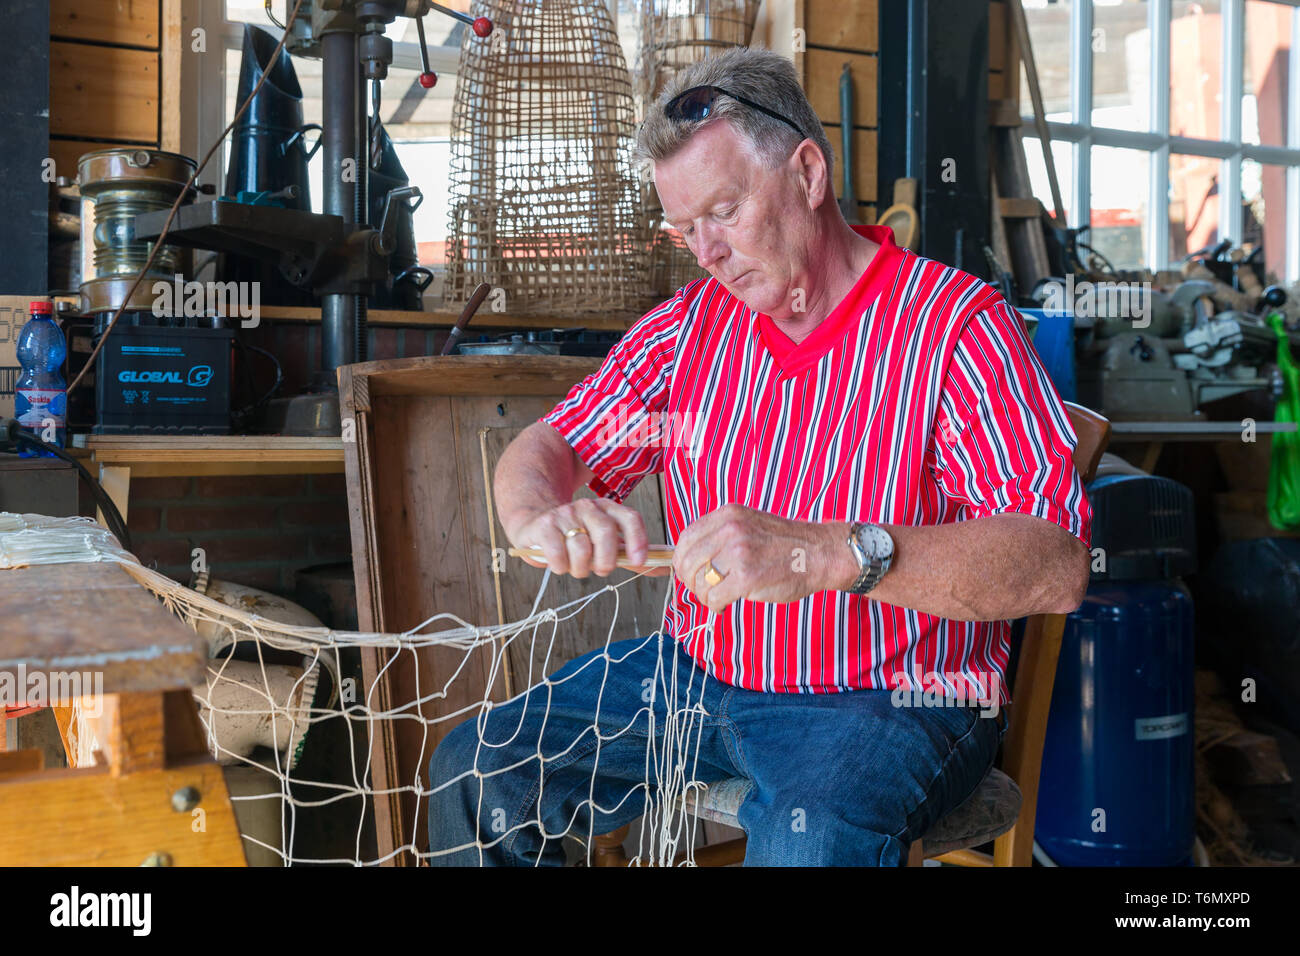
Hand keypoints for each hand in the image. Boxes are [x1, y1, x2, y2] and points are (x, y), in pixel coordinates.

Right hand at [509, 497, 648, 578]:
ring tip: (576, 567)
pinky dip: (561, 567)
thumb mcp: (605, 543)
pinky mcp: (544, 525)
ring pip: (581, 548)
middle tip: (601, 570)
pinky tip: (559, 564)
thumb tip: (665, 566)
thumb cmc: (576, 538)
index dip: (638, 539)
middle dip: (606, 561)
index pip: (629, 518)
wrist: (534, 523)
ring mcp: (565, 514)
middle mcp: (587, 507)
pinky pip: (558, 554)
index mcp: (607, 508)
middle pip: (606, 533)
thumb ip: (631, 555)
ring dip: (581, 568)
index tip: (639, 561)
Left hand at [672, 504, 846, 612]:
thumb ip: (720, 535)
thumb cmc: (783, 544)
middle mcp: (730, 530)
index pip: (686, 538)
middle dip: (691, 581)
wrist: (818, 553)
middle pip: (688, 561)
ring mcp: (739, 553)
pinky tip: (725, 605)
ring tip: (717, 598)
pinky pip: (714, 597)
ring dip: (703, 596)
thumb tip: (689, 559)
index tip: (688, 573)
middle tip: (704, 590)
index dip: (681, 560)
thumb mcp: (748, 525)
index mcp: (728, 516)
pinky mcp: (747, 577)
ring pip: (699, 581)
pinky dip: (715, 606)